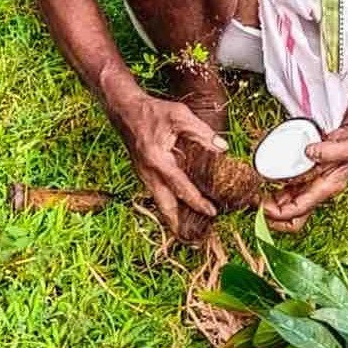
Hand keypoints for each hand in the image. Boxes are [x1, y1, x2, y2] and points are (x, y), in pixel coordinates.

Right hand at [118, 92, 225, 239]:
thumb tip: (222, 148)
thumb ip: (202, 132)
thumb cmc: (151, 111)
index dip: (197, 202)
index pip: (181, 187)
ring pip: (159, 203)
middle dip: (178, 224)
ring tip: (187, 231)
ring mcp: (143, 175)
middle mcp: (148, 172)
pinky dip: (167, 205)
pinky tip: (177, 209)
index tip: (212, 212)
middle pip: (164, 206)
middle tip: (193, 239)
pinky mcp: (143, 173)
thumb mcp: (179, 115)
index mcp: (158, 160)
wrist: (124, 109)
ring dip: (172, 217)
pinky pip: (156, 195)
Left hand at [261, 121, 347, 231]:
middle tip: (251, 202)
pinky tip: (264, 180)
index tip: (258, 205)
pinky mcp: (309, 175)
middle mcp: (318, 190)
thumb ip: (331, 150)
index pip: (297, 210)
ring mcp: (313, 184)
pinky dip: (275, 188)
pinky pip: (289, 188)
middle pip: (291, 215)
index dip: (275, 213)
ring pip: (287, 203)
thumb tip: (310, 153)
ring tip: (252, 193)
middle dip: (270, 215)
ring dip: (270, 202)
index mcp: (327, 188)